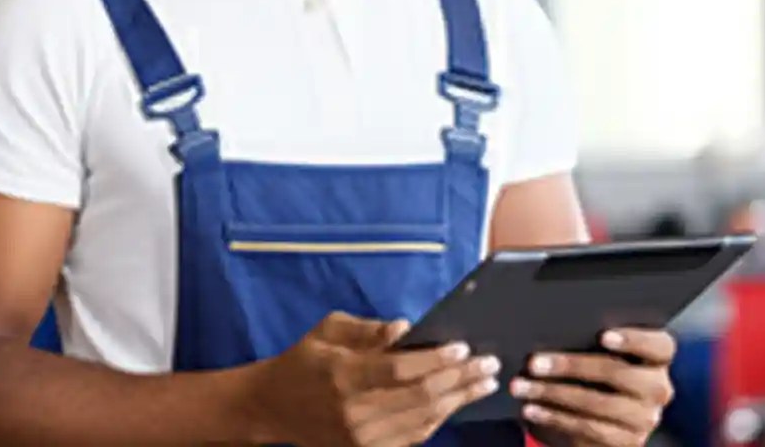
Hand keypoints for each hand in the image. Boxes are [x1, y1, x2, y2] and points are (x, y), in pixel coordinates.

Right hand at [249, 311, 501, 446]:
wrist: (275, 407)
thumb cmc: (305, 360)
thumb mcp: (328, 331)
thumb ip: (367, 330)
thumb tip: (406, 329)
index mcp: (342, 376)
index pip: (399, 370)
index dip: (435, 360)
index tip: (464, 348)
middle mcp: (354, 412)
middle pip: (420, 397)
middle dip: (460, 380)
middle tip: (489, 364)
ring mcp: (362, 438)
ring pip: (423, 420)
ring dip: (459, 401)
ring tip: (485, 384)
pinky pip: (414, 437)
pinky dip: (440, 419)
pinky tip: (457, 402)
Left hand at [511, 329, 676, 446]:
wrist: (596, 415)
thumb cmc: (591, 368)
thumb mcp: (594, 351)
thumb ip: (585, 338)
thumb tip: (547, 325)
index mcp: (657, 359)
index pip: (659, 346)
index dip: (634, 340)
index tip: (603, 335)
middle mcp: (657, 388)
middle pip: (619, 374)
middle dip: (572, 366)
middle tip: (534, 362)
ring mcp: (645, 419)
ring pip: (599, 404)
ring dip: (553, 394)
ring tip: (521, 387)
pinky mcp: (627, 442)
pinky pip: (589, 429)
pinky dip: (555, 417)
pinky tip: (531, 408)